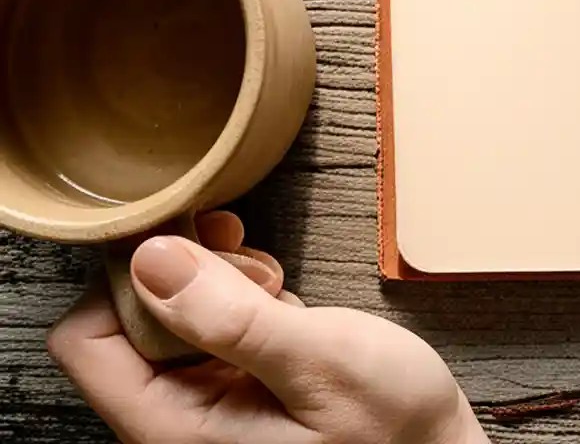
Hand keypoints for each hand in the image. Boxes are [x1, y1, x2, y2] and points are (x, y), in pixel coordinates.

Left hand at [46, 212, 488, 443]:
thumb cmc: (394, 429)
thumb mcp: (322, 362)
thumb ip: (232, 317)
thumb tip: (151, 259)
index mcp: (177, 428)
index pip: (87, 342)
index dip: (129, 283)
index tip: (195, 252)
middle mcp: (176, 417)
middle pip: (124, 317)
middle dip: (186, 275)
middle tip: (256, 274)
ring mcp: (204, 397)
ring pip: (165, 309)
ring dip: (217, 279)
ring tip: (277, 289)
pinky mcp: (233, 378)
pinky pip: (203, 318)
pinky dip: (237, 291)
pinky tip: (281, 299)